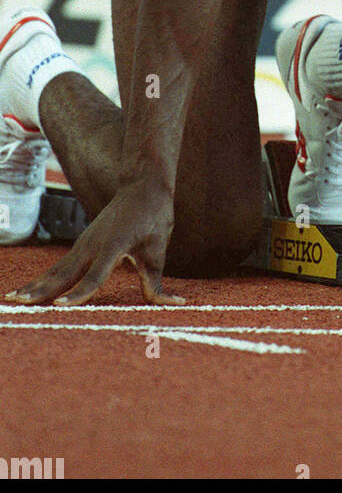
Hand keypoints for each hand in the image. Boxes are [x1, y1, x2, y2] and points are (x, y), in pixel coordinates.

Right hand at [5, 179, 183, 306]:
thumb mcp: (159, 248)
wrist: (143, 185)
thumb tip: (174, 302)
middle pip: (64, 273)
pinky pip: (61, 264)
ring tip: (14, 298)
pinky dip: (44, 277)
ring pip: (57, 269)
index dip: (79, 294)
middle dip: (42, 290)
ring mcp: (85, 243)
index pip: (93, 276)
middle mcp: (93, 244)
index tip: (61, 307)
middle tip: (20, 304)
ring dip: (36, 284)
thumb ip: (158, 281)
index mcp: (113, 245)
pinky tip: (31, 288)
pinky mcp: (83, 244)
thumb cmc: (154, 216)